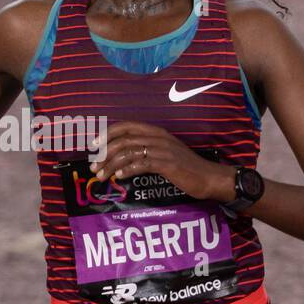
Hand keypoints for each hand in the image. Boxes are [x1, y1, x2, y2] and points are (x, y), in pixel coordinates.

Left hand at [88, 120, 233, 200]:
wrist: (209, 177)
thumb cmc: (185, 168)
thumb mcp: (164, 154)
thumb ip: (146, 152)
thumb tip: (121, 160)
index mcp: (156, 132)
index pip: (126, 126)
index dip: (107, 134)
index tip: (94, 146)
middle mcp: (158, 137)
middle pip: (124, 140)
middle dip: (104, 153)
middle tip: (93, 167)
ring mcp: (163, 149)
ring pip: (129, 152)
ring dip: (111, 165)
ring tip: (101, 176)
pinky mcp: (168, 163)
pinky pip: (142, 163)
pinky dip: (128, 169)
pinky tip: (119, 177)